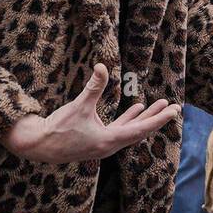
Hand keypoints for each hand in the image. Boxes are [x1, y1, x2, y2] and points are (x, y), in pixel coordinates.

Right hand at [0, 64, 179, 163]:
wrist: (37, 146)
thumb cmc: (57, 128)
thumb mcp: (78, 106)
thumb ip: (94, 87)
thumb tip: (103, 66)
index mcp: (108, 141)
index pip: (140, 130)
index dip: (159, 119)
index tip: (174, 111)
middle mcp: (110, 146)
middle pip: (140, 131)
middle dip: (157, 118)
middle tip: (175, 108)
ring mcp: (104, 145)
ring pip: (131, 131)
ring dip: (145, 118)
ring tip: (160, 104)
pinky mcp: (97, 141)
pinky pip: (120, 130)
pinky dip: (129, 120)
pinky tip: (136, 108)